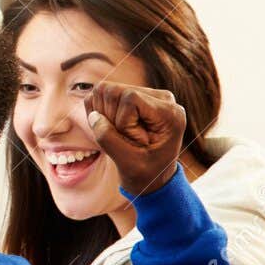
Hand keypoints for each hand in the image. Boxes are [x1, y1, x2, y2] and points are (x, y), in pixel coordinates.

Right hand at [85, 82, 187, 197]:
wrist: (152, 174)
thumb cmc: (145, 172)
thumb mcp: (128, 163)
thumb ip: (109, 139)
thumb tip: (94, 116)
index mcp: (170, 113)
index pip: (130, 97)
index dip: (120, 120)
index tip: (132, 142)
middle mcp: (162, 98)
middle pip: (115, 90)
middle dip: (109, 117)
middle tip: (123, 139)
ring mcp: (147, 94)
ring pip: (106, 89)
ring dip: (103, 114)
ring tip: (118, 134)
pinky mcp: (133, 95)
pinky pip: (103, 94)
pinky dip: (100, 111)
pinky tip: (112, 127)